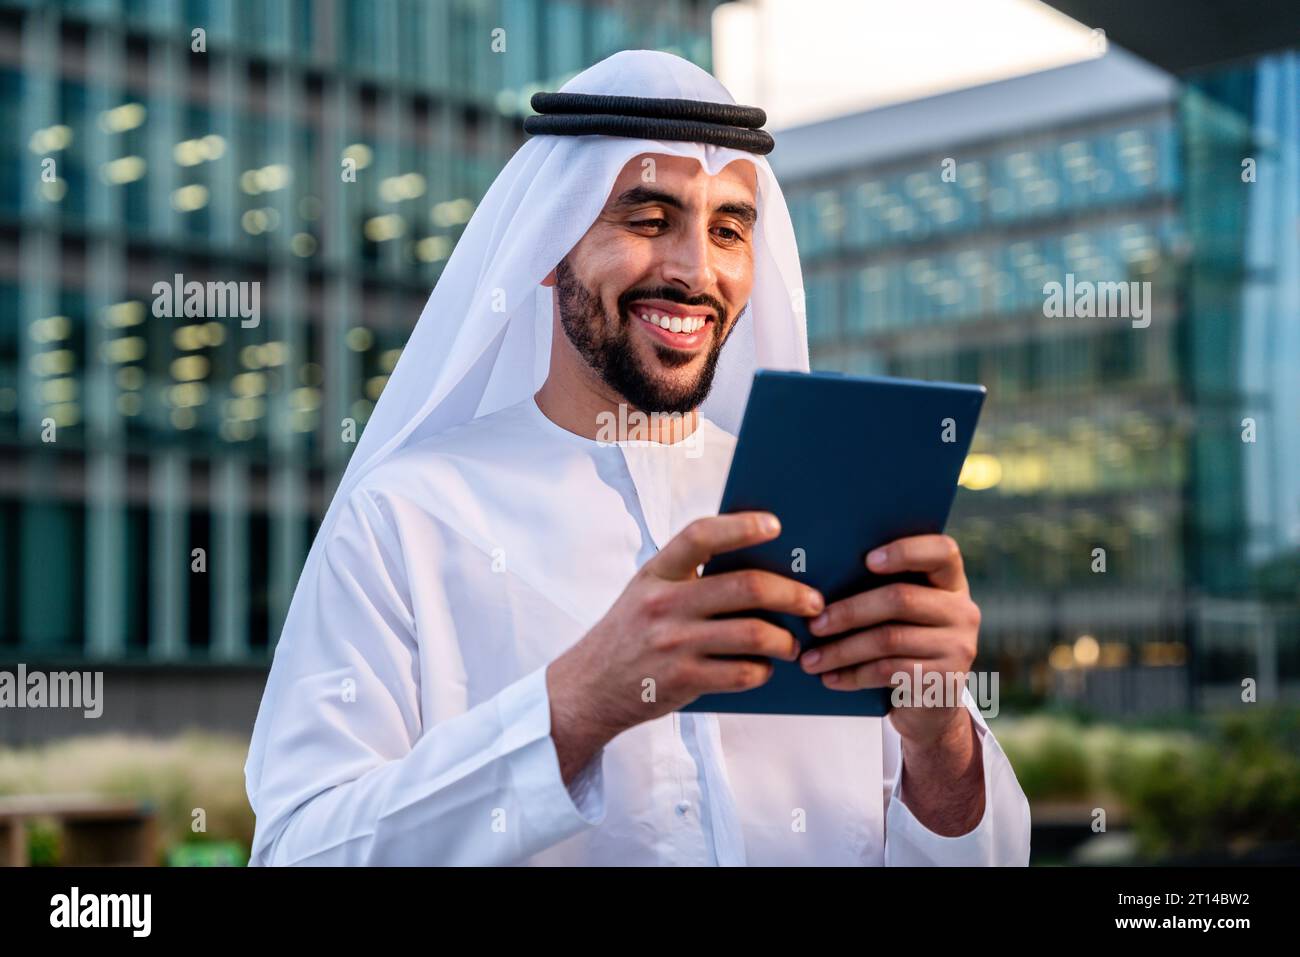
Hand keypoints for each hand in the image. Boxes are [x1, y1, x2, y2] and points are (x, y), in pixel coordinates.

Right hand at [547, 512, 824, 781]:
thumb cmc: (630, 632)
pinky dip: (762, 672)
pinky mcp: (682, 680)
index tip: (775, 525)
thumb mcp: (647, 591)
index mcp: (657, 571)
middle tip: (814, 602)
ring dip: (785, 640)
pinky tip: (763, 669)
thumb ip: (690, 576)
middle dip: (792, 594)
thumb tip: (762, 563)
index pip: (700, 535)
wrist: (588, 687)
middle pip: (747, 588)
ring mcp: (673, 643)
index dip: (740, 526)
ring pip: (754, 634)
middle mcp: (664, 603)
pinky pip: (742, 673)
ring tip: (791, 643)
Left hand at [797, 533, 980, 746]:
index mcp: (950, 582)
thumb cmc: (903, 646)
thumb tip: (820, 584)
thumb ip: (879, 591)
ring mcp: (958, 646)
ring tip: (811, 660)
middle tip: (814, 624)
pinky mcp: (946, 680)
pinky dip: (854, 675)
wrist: (931, 704)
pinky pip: (890, 671)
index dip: (906, 551)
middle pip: (900, 599)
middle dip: (849, 611)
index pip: (942, 551)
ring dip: (842, 650)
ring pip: (889, 639)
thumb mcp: (900, 615)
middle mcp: (962, 610)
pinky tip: (831, 678)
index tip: (867, 560)